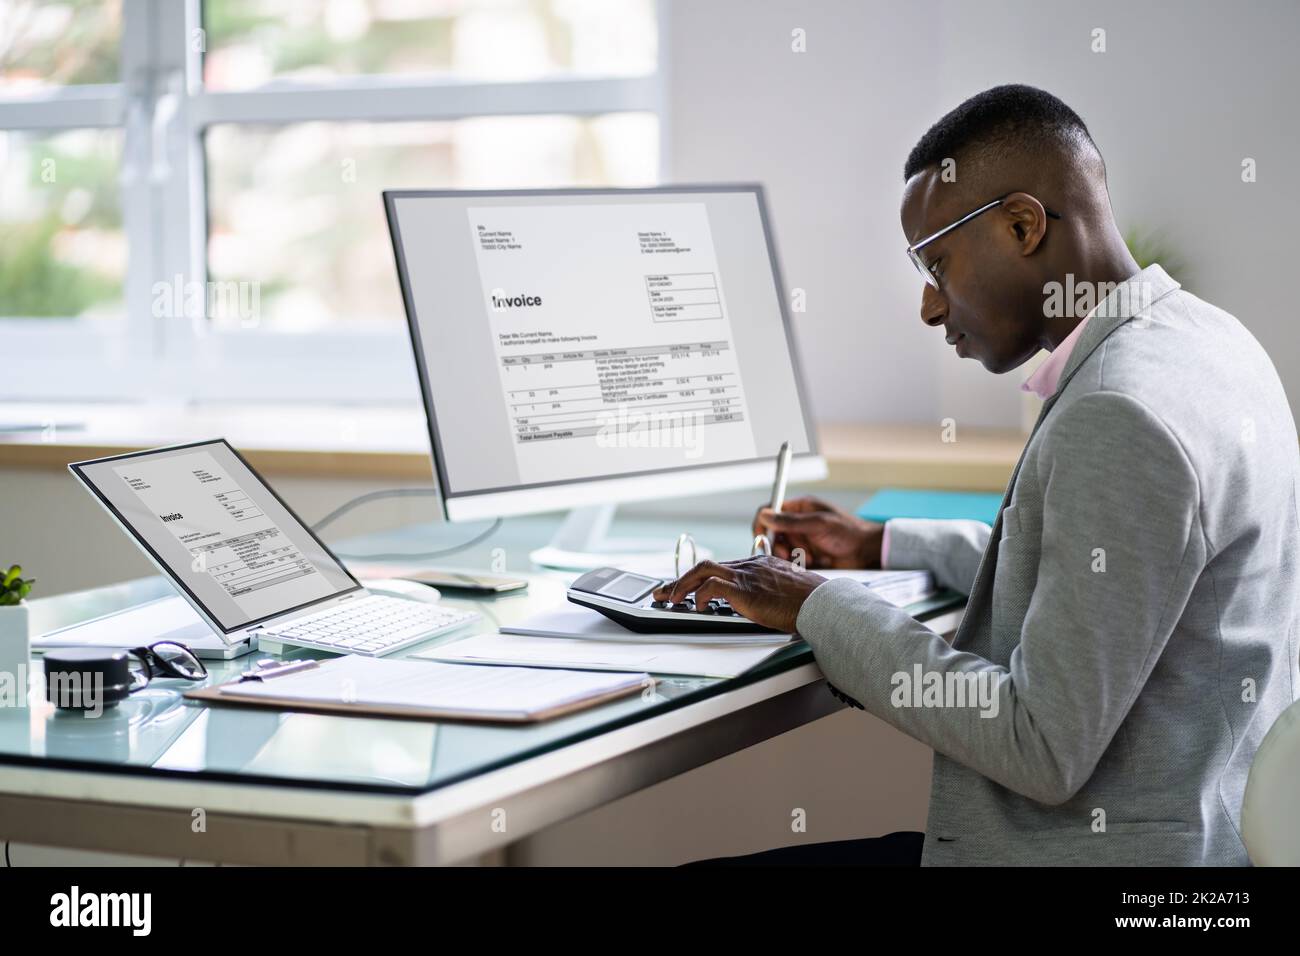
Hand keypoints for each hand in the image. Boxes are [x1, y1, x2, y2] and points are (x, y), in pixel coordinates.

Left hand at [652, 556, 826, 632]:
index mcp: (759, 565)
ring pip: (703, 570)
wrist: (823, 604)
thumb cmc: (810, 603)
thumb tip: (761, 606)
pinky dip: (700, 594)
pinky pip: (712, 586)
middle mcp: (750, 566)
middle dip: (681, 579)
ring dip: (682, 586)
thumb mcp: (785, 592)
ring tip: (671, 599)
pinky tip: (698, 606)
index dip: (700, 578)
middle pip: (706, 565)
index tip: (688, 586)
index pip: (722, 566)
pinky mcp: (745, 590)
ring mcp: (747, 576)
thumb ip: (769, 593)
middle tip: (665, 592)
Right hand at [751, 495, 883, 568]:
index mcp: (799, 509)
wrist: (867, 552)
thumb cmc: (849, 531)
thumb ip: (791, 521)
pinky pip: (791, 561)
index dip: (761, 523)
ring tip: (809, 557)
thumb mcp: (819, 523)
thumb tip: (764, 515)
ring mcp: (800, 540)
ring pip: (780, 550)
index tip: (761, 536)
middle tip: (787, 553)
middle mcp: (796, 524)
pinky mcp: (805, 556)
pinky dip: (798, 564)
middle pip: (771, 534)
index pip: (769, 511)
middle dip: (777, 545)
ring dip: (790, 556)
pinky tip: (814, 562)